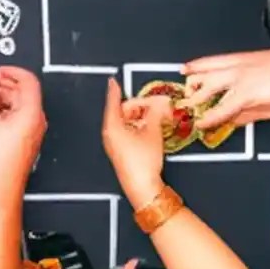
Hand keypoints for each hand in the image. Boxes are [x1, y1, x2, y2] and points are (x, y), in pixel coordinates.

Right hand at [0, 67, 46, 191]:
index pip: (28, 79)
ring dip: (3, 97)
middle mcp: (36, 120)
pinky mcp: (25, 139)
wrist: (0, 185)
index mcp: (31, 112)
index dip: (10, 70)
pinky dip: (5, 110)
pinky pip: (18, 117)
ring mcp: (32, 131)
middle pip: (24, 91)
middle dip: (5, 83)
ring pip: (20, 104)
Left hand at [100, 78, 168, 208]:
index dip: (115, 90)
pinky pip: (128, 134)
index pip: (113, 102)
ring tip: (157, 118)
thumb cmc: (141, 163)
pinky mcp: (121, 152)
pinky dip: (139, 129)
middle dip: (139, 107)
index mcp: (112, 126)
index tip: (114, 81)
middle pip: (123, 112)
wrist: (142, 187)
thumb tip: (159, 105)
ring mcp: (115, 144)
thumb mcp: (153, 132)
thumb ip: (155, 114)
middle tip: (155, 105)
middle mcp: (110, 135)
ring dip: (141, 118)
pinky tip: (151, 131)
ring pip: (127, 123)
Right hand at [180, 44, 269, 128]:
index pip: (220, 110)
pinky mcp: (241, 56)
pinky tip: (192, 66)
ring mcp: (238, 63)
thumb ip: (250, 116)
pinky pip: (214, 59)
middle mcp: (239, 77)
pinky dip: (200, 63)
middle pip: (207, 88)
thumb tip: (235, 121)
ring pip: (206, 70)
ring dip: (192, 78)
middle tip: (185, 108)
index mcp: (248, 94)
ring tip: (181, 83)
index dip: (207, 120)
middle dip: (194, 99)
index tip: (199, 125)